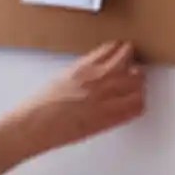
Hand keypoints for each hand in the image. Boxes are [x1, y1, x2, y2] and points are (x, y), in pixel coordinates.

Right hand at [21, 41, 145, 153]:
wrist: (36, 125)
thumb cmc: (43, 104)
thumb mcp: (63, 77)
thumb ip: (84, 71)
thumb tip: (98, 69)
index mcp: (84, 67)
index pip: (113, 49)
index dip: (122, 49)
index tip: (124, 50)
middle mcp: (97, 79)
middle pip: (129, 63)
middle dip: (133, 65)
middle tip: (133, 68)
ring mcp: (105, 99)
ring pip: (137, 84)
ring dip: (138, 84)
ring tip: (135, 86)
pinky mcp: (109, 118)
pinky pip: (135, 107)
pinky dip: (138, 103)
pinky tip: (133, 103)